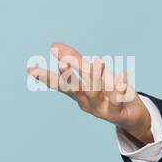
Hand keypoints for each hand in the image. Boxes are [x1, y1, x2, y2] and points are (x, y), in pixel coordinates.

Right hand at [26, 41, 152, 142]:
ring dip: (96, 78)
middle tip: (63, 63)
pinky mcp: (117, 111)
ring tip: (98, 61)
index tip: (30, 69)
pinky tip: (123, 73)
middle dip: (69, 77)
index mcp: (78, 93)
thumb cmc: (108, 92)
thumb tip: (53, 46)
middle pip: (75, 89)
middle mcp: (86, 102)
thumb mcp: (91, 75)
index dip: (46, 77)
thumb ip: (74, 60)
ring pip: (96, 93)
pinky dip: (120, 86)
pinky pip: (118, 99)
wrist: (130, 116)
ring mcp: (100, 108)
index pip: (59, 84)